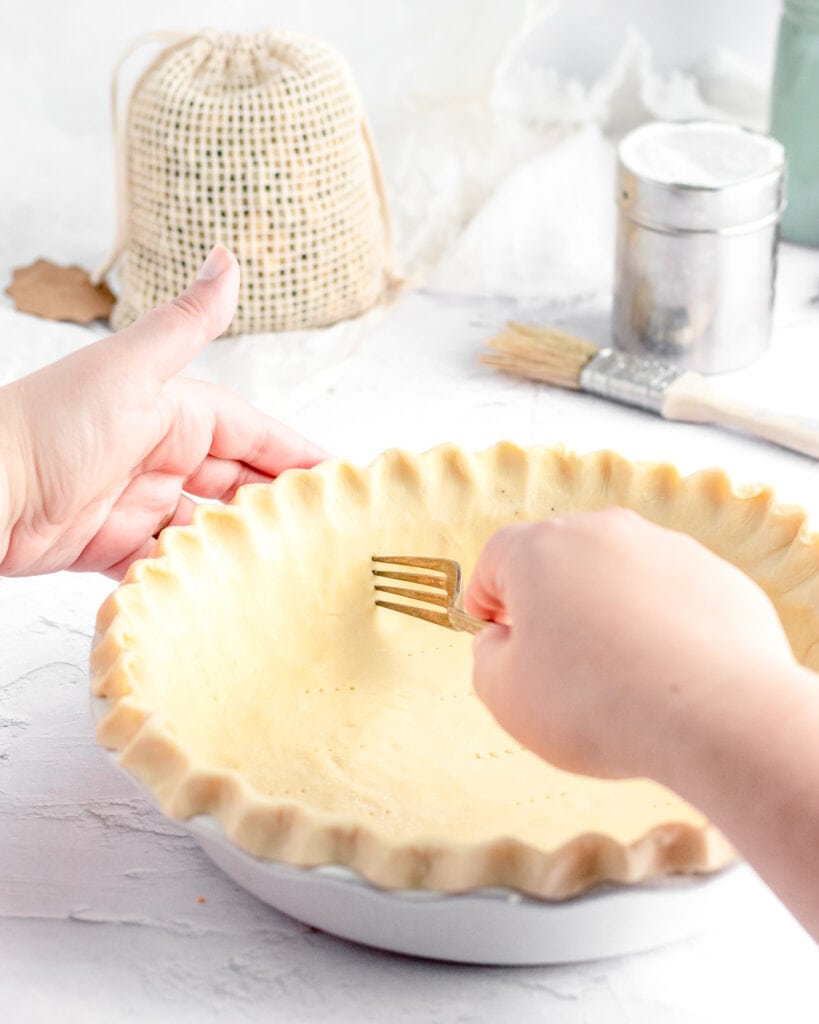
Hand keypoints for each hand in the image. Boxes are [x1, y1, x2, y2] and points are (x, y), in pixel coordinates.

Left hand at [0, 245, 326, 577]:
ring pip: (207, 529)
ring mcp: (138, 503)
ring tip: (284, 571)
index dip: (296, 455)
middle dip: (276, 507)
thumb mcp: (131, 371)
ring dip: (238, 547)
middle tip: (323, 536)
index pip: (254, 435)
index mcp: (175, 414)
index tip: (337, 478)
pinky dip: (191, 575)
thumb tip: (228, 260)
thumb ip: (186, 324)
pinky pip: (165, 561)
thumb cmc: (50, 425)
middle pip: (238, 486)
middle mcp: (162, 457)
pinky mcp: (111, 545)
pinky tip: (223, 592)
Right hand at [466, 509, 818, 942]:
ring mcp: (665, 547)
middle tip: (555, 660)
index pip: (496, 559)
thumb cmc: (597, 704)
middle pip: (560, 560)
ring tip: (617, 672)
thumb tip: (502, 641)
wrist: (717, 715)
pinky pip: (672, 594)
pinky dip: (661, 622)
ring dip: (608, 610)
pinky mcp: (716, 574)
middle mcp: (602, 532)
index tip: (495, 630)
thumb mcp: (506, 697)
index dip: (487, 597)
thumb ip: (487, 659)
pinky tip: (664, 671)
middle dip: (550, 602)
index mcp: (539, 550)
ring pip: (618, 574)